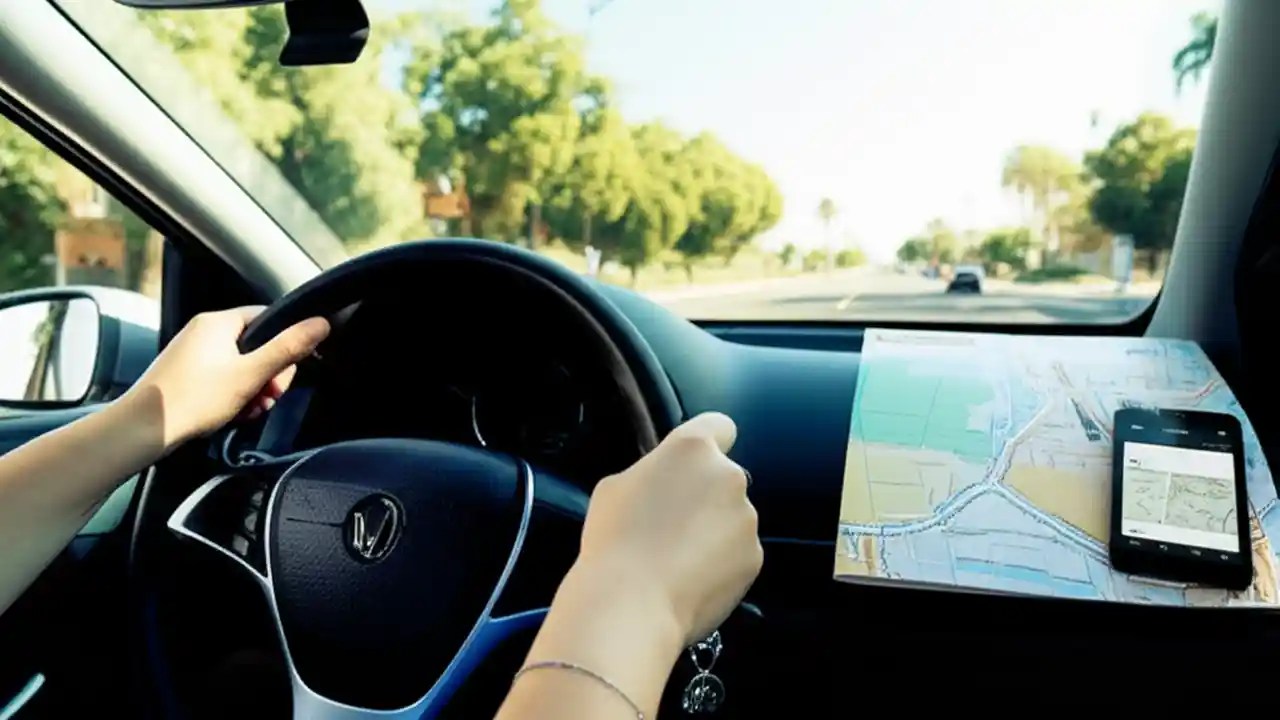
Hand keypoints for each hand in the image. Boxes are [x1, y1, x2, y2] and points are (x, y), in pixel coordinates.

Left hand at [123, 306, 329, 448]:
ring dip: (254, 388)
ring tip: (249, 408)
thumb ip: (287, 348)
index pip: (269, 319)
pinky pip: (225, 377)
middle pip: (257, 345)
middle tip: (266, 396)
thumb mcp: (250, 374)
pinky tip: (235, 412)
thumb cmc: (193, 400)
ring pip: (243, 365)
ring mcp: (194, 353)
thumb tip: (320, 324)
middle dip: (269, 374)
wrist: (144, 429)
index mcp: (219, 322)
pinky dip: (235, 394)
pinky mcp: (188, 373)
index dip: (285, 346)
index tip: (286, 372)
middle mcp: (205, 332)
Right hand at [574, 412, 761, 644]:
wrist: (630, 604)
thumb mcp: (615, 487)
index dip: (708, 443)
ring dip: (714, 532)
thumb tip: (663, 483)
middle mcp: (728, 476)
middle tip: (672, 525)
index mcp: (692, 449)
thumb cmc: (613, 540)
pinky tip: (691, 579)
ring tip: (677, 559)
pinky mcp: (754, 556)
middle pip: (724, 478)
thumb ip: (651, 473)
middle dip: (706, 496)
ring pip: (732, 518)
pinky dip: (721, 564)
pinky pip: (739, 553)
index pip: (719, 425)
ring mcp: (746, 518)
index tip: (693, 465)